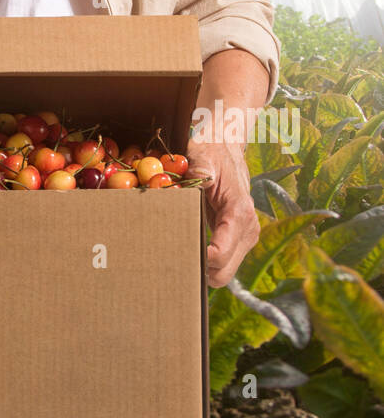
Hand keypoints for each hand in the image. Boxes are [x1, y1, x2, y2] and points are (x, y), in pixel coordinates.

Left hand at [186, 137, 260, 287]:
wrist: (226, 145)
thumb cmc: (212, 150)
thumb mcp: (203, 158)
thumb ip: (199, 174)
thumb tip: (189, 188)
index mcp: (239, 212)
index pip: (221, 253)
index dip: (200, 262)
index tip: (177, 258)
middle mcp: (247, 228)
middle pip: (223, 271)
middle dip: (200, 272)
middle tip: (171, 265)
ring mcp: (245, 235)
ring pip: (223, 272)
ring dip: (203, 270)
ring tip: (177, 260)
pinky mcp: (238, 237)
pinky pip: (223, 261)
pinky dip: (207, 264)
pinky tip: (188, 254)